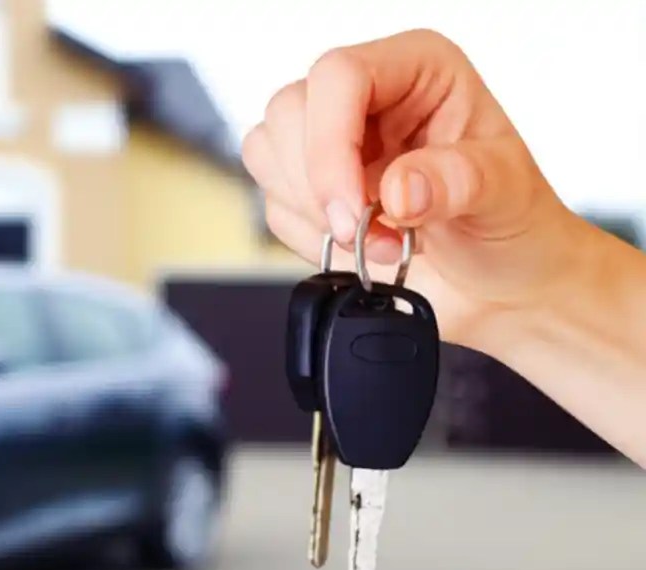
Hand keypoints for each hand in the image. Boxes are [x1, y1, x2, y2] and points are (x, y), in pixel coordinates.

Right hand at [242, 29, 594, 351]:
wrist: (501, 286)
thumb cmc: (513, 225)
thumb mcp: (505, 196)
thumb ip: (457, 182)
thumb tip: (399, 188)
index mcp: (418, 71)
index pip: (341, 75)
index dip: (330, 141)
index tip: (350, 207)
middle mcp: (369, 97)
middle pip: (290, 110)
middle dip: (316, 184)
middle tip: (364, 229)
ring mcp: (334, 142)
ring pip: (267, 151)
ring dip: (310, 210)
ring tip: (374, 237)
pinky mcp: (310, 187)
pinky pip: (271, 203)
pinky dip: (308, 236)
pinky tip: (359, 245)